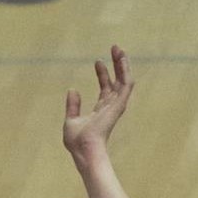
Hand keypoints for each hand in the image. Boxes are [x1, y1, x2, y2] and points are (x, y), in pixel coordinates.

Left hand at [62, 45, 133, 164]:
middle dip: (117, 65)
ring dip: (123, 64)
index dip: (103, 74)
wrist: (83, 149)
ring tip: (118, 49)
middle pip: (117, 81)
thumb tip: (72, 90)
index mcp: (101, 110)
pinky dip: (125, 70)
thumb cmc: (77, 141)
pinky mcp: (119, 104)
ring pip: (124, 80)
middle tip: (114, 49)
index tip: (98, 61)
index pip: (105, 88)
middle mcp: (111, 106)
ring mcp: (116, 105)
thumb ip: (73, 105)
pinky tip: (122, 59)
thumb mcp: (71, 120)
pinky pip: (126, 84)